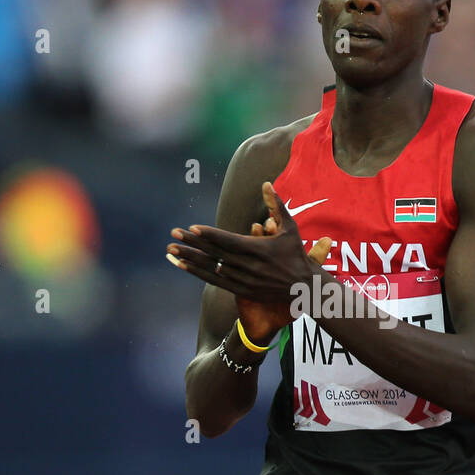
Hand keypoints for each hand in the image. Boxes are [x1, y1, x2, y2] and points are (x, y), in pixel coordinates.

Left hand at [167, 182, 331, 320]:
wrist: (303, 288)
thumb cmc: (296, 254)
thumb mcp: (290, 228)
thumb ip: (276, 205)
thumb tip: (266, 183)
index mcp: (260, 250)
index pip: (229, 241)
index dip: (210, 235)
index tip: (192, 228)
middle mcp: (249, 267)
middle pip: (216, 254)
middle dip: (193, 245)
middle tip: (173, 235)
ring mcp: (244, 280)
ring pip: (211, 269)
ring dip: (189, 260)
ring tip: (170, 252)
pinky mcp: (241, 290)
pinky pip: (214, 281)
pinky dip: (197, 273)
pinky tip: (182, 265)